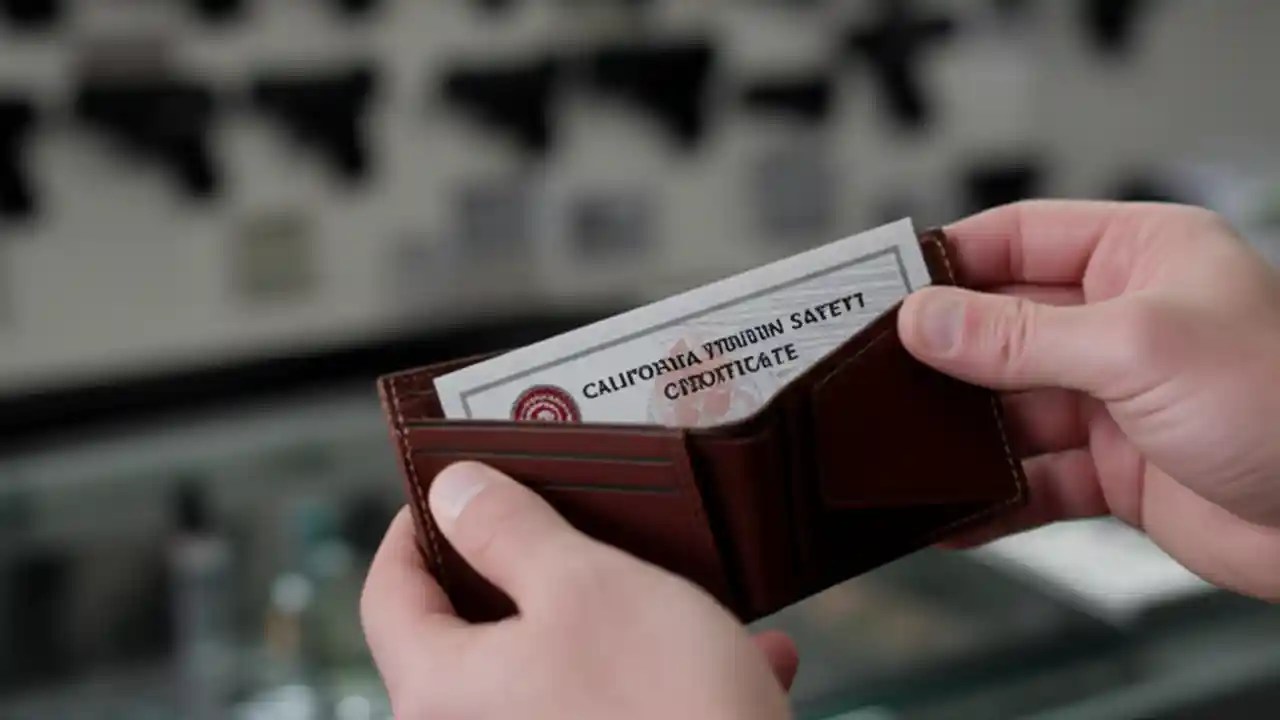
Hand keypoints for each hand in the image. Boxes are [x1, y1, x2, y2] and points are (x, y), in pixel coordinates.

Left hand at [361, 461, 795, 718]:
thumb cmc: (661, 704)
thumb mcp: (583, 585)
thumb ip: (507, 531)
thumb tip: (451, 492)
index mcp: (441, 691)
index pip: (387, 594)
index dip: (415, 528)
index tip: (454, 487)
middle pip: (470, 632)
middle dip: (533, 568)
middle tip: (569, 519)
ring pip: (557, 666)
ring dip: (621, 622)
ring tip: (681, 586)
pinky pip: (616, 710)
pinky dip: (662, 676)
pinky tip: (745, 655)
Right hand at [897, 200, 1279, 599]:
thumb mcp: (1137, 348)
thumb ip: (1019, 338)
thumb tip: (926, 320)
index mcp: (1139, 257)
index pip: (1019, 238)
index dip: (949, 260)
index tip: (885, 285)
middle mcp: (1122, 321)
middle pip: (1002, 327)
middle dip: (944, 355)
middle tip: (875, 371)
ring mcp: (1115, 398)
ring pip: (1010, 408)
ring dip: (963, 434)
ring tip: (904, 447)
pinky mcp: (1115, 468)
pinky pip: (1034, 480)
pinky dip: (993, 498)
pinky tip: (954, 511)